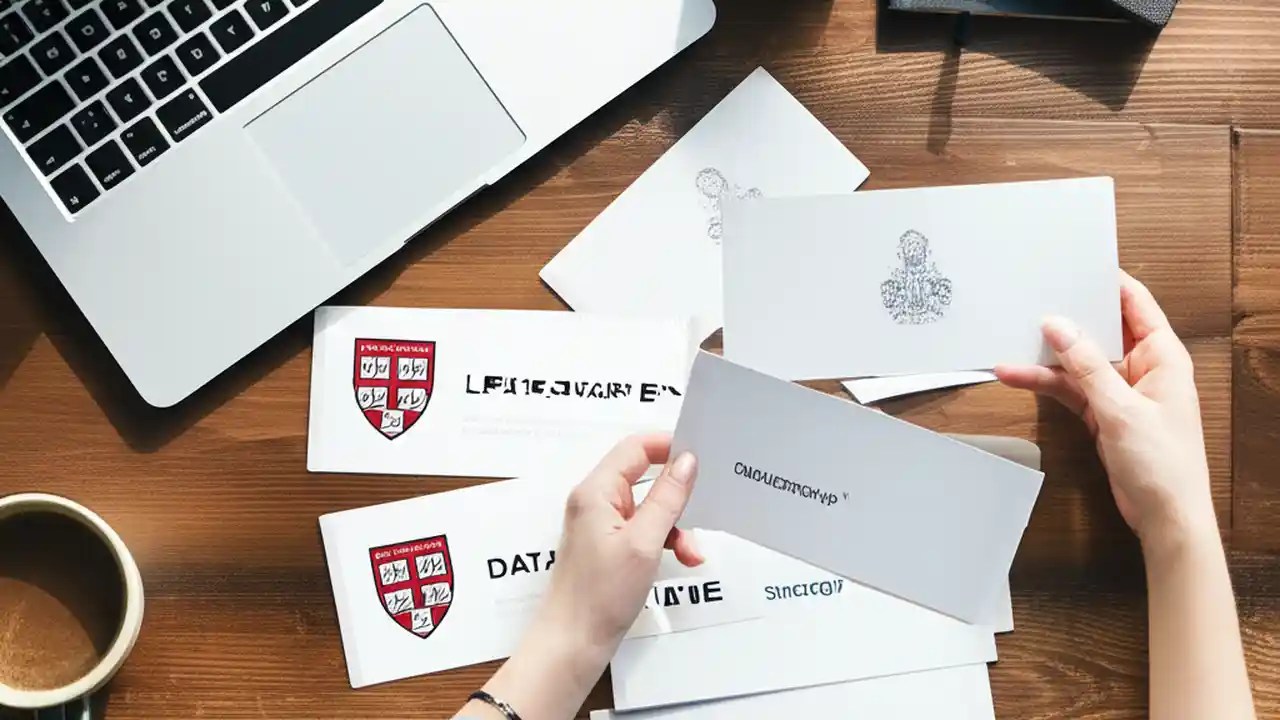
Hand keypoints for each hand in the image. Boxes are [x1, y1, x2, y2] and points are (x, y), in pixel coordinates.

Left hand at [466, 436, 700, 719]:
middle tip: (703, 506)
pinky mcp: (608, 546)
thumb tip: (687, 462)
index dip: (669, 446)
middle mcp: (594, 502)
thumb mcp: (645, 542)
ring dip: (676, 524)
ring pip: (648, 507)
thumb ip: (668, 498)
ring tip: (692, 551)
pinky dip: (665, 540)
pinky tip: (682, 558)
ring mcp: (600, 525)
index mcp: (596, 492)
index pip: (636, 448)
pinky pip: (643, 530)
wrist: (573, 643)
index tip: (700, 455)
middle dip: (678, 495)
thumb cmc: (598, 596)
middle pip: (644, 476)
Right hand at [995, 272, 1215, 551]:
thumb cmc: (1163, 464)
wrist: (1166, 517)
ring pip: (1077, 361)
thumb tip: (1058, 324)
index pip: (1136, 304)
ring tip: (1008, 343)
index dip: (1107, 282)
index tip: (1074, 264)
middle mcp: (1143, 368)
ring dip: (1045, 357)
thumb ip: (1086, 365)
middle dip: (1066, 316)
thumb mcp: (1121, 408)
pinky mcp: (1102, 413)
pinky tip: (1015, 376)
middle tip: (1031, 297)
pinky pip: (1069, 389)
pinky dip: (1044, 384)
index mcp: (1163, 356)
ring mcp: (1120, 391)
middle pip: (1100, 330)